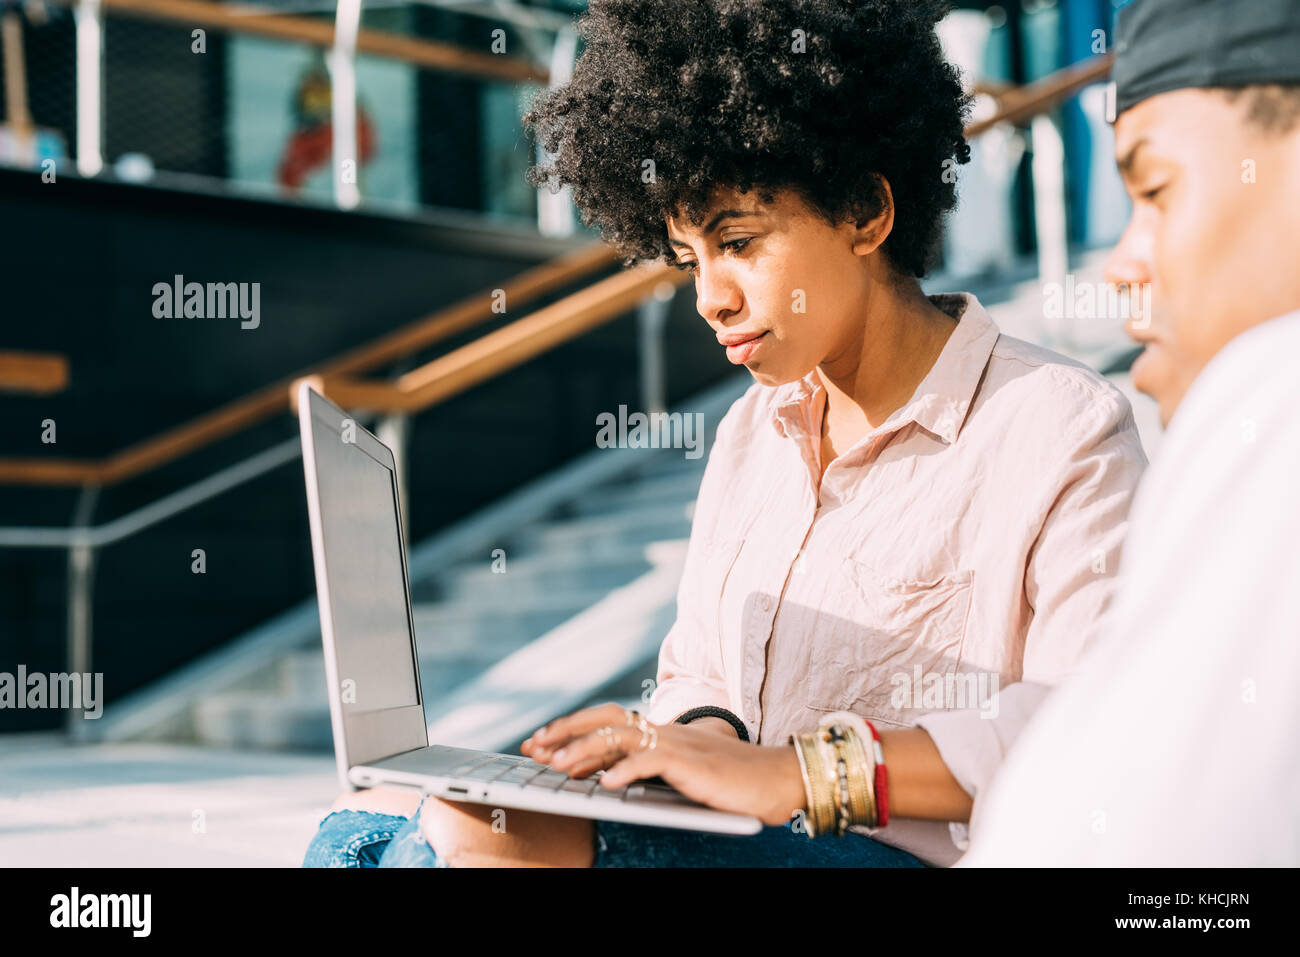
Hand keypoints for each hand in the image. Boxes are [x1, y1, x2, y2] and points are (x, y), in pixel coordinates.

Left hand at [521, 702, 805, 826]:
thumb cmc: (731, 782)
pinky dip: (628, 769)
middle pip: (606, 721)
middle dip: (566, 732)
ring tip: (557, 765)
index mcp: (660, 732)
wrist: (777, 779)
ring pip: (622, 738)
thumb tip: (607, 776)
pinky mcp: (693, 763)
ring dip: (585, 751)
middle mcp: (665, 731)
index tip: (540, 741)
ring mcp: (678, 745)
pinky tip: (608, 783)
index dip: (572, 727)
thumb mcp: (681, 773)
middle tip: (533, 747)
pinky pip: (654, 760)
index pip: (607, 720)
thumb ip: (649, 769)